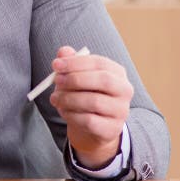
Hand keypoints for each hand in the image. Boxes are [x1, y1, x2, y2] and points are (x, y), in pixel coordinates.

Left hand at [49, 46, 133, 169]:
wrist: (92, 124)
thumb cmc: (84, 93)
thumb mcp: (77, 75)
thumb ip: (71, 62)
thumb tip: (63, 51)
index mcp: (117, 72)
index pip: (99, 63)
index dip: (76, 63)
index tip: (55, 65)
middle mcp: (124, 90)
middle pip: (103, 80)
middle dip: (75, 79)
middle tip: (56, 81)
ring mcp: (121, 110)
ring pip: (94, 102)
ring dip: (69, 99)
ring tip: (55, 98)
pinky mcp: (112, 128)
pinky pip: (89, 121)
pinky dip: (72, 115)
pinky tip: (64, 111)